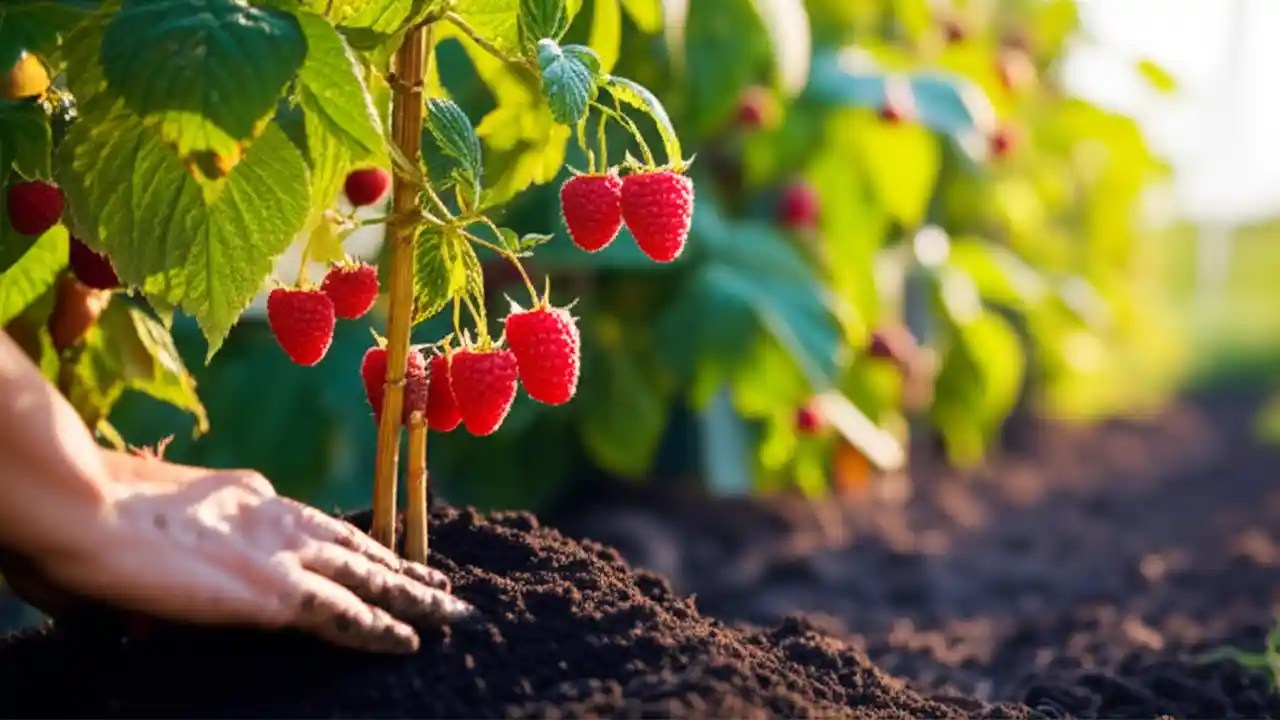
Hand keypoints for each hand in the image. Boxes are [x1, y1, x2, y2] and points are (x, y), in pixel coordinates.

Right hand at [1, 450, 471, 652]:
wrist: (90, 510)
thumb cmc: (96, 516)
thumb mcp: (153, 524)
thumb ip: (177, 550)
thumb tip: (164, 584)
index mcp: (248, 495)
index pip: (314, 523)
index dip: (350, 541)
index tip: (374, 553)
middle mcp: (279, 515)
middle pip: (356, 544)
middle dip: (400, 564)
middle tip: (439, 578)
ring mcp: (283, 551)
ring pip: (369, 576)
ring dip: (413, 594)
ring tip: (451, 608)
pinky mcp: (278, 591)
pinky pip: (346, 615)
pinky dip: (381, 628)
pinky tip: (410, 641)